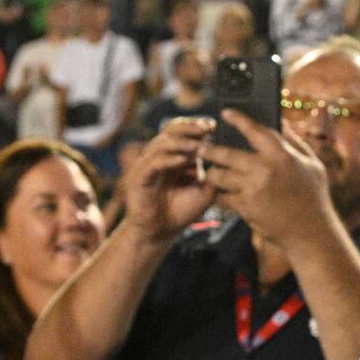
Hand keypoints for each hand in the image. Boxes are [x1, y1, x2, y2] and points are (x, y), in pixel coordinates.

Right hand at [122, 117, 217, 246]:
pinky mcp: (139, 179)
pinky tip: (184, 160)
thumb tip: (220, 158)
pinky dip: (169, 160)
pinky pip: (153, 164)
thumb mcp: (204, 192)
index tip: (213, 126)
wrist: (160, 233)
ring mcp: (147, 166)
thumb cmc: (180, 212)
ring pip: (161, 144)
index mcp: (172, 156)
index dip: (195, 126)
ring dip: (181, 143)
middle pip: (170, 131)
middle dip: (189, 128)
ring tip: (198, 145)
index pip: (181, 132)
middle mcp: (158, 157)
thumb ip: (212, 175)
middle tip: (206, 128)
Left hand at [203, 110, 336, 252]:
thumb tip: (282, 122)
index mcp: (281, 155)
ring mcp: (252, 189)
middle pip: (225, 153)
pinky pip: (222, 197)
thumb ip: (295, 142)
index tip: (225, 113)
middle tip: (202, 147)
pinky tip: (220, 193)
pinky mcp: (246, 208)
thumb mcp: (312, 164)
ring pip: (218, 175)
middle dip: (209, 149)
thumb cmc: (314, 197)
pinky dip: (220, 195)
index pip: (253, 129)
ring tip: (210, 171)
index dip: (237, 119)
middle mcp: (264, 169)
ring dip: (211, 173)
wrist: (310, 233)